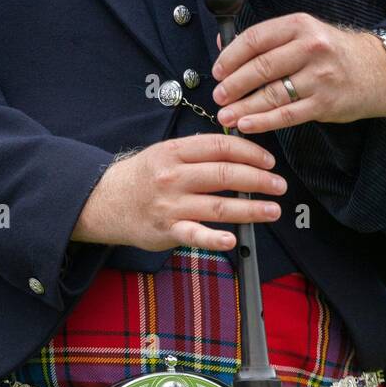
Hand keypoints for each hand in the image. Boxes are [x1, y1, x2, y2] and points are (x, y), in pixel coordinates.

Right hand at [71, 133, 286, 251]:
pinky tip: (231, 239)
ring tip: (272, 211)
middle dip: (258, 179)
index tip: (268, 161)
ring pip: (216, 204)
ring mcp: (171, 205)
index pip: (221, 146)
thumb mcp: (166, 153)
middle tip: (279, 185)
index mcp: (176, 151)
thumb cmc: (142, 178)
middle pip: (224, 174)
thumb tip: (234, 149)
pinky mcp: (167, 230)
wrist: (106, 202)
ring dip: (249, 209)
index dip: (250, 152)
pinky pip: (194, 235)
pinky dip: (213, 239)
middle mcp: (174, 176)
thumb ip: (197, 152)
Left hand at [212, 14, 385, 131]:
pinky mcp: (323, 103)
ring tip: (226, 115)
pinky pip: (286, 115)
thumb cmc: (333, 54)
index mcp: (300, 26)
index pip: (257, 39)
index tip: (217, 71)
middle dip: (234, 85)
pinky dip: (263, 122)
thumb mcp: (304, 35)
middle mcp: (310, 48)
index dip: (231, 57)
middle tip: (218, 97)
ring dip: (244, 107)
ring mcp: (318, 77)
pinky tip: (246, 125)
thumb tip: (225, 47)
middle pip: (261, 67)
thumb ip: (268, 42)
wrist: (376, 71)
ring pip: (272, 94)